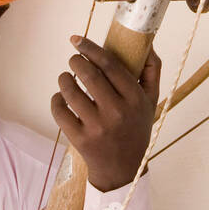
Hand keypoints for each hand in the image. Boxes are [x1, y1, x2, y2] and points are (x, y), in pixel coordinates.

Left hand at [51, 35, 160, 191]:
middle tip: (74, 60)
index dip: (91, 49)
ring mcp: (97, 127)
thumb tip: (148, 42)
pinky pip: (60, 111)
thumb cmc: (136, 129)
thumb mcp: (150, 102)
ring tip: (66, 78)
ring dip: (64, 79)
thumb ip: (151, 71)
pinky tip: (61, 98)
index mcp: (134, 100)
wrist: (124, 169)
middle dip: (76, 61)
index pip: (110, 65)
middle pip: (89, 75)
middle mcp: (117, 112)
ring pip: (70, 92)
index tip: (77, 40)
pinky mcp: (80, 139)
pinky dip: (56, 100)